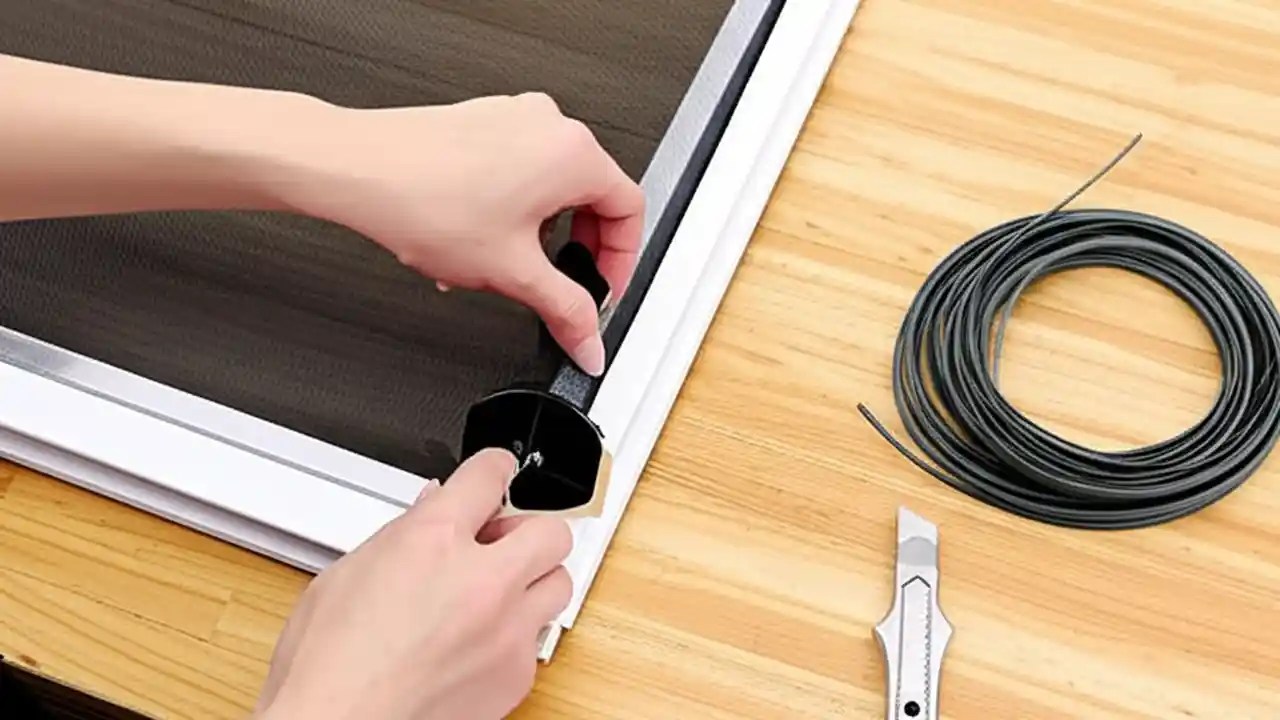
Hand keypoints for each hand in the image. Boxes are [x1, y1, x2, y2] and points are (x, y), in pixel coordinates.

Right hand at [254, 448, 574, 719]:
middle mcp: (482, 580)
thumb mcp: (346, 574)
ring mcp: (507, 630)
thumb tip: (429, 509)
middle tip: (501, 542)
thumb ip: (400, 534)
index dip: (494, 467)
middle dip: (526, 530)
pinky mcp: (516, 674)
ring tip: (498, 592)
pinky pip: (537, 639)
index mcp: (433, 541)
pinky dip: (516, 635)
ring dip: (533, 579)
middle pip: (549, 529)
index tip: (497, 471)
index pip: (490, 475)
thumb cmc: (328, 664)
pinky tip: (481, 641)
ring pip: (559, 583)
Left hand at [282, 93, 645, 375]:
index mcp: (574, 154)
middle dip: (577, 252)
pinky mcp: (483, 123)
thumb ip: (565, 311)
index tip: (602, 291)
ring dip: (539, 235)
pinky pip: (518, 172)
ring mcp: (514, 118)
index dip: (622, 262)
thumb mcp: (512, 273)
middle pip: (592, 198)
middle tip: (560, 287)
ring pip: (550, 188)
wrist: (355, 170)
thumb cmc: (424, 200)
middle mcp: (549, 126)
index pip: (630, 212)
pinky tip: (477, 245)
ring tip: (505, 269)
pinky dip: (511, 212)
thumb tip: (589, 341)